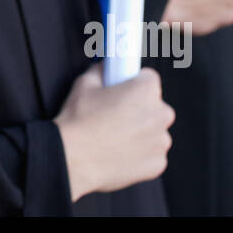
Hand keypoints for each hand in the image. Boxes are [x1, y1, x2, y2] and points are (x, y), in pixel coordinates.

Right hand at [56, 64, 174, 200]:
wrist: (72, 158)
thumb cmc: (79, 122)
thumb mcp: (84, 84)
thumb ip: (101, 72)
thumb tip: (105, 69)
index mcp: (146, 90)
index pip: (149, 79)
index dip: (134, 83)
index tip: (125, 91)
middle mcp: (160, 114)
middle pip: (155, 106)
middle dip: (139, 109)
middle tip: (116, 115)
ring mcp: (160, 141)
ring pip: (154, 131)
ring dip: (141, 132)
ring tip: (114, 136)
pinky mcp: (157, 163)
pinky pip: (152, 154)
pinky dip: (140, 154)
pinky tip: (119, 152)